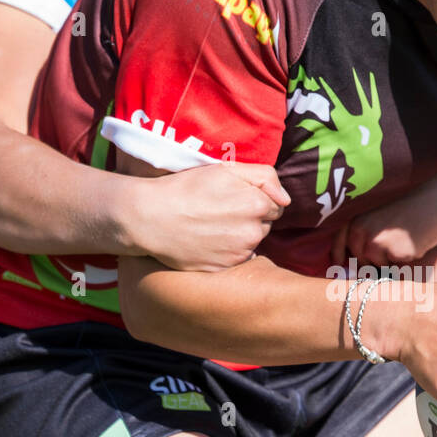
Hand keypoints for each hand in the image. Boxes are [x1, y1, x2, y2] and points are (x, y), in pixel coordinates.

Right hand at [138, 162, 289, 271]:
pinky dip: (227, 250)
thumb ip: (264, 177)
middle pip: (265, 224)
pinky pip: (236, 258)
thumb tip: (285, 199)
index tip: (235, 196)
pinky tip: (208, 240)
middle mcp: (253, 232)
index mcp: (257, 204)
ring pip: (251, 241)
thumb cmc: (187, 188)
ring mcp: (239, 253)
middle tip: (221, 209)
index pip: (275, 205)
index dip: (256, 198)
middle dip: (250, 217)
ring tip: (212, 224)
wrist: (150, 217)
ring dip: (240, 234)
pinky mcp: (225, 268)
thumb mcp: (225, 169)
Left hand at [335, 160, 436, 267]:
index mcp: (358, 220)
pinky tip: (412, 245)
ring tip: (403, 243)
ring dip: (389, 261)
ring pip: (377, 266)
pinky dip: (403, 262)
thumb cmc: (409, 212)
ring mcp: (378, 243)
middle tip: (391, 246)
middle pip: (359, 260)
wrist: (436, 204)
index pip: (340, 242)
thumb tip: (352, 264)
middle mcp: (363, 232)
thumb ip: (364, 234)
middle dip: (371, 260)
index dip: (339, 256)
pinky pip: (395, 268)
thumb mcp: (380, 217)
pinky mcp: (395, 253)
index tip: (339, 264)